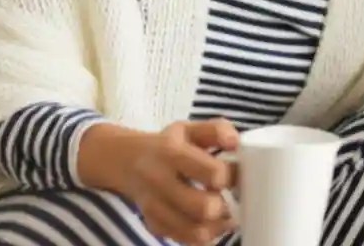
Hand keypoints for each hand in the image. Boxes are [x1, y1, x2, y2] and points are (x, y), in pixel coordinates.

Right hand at [78, 118, 239, 245]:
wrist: (127, 161)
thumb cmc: (168, 145)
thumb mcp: (190, 129)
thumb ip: (217, 130)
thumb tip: (235, 143)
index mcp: (172, 153)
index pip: (212, 172)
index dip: (231, 176)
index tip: (236, 173)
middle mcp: (160, 182)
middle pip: (204, 208)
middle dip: (225, 205)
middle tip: (231, 197)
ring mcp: (155, 208)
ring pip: (196, 231)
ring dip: (218, 225)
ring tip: (225, 212)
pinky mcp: (154, 226)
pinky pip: (187, 240)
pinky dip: (205, 235)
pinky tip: (211, 222)